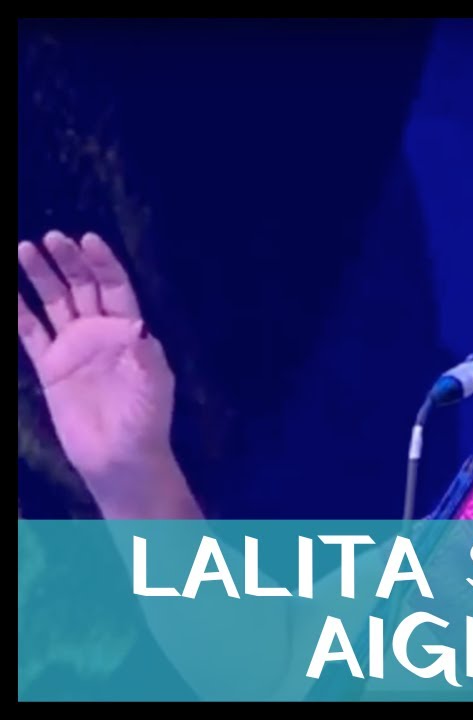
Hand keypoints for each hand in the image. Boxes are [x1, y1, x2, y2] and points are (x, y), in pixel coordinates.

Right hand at [17, 230, 189, 514]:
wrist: (120, 457)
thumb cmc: (147, 419)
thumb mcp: (155, 385)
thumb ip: (146, 355)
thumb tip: (137, 326)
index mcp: (128, 331)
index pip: (115, 287)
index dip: (103, 263)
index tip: (88, 239)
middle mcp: (99, 333)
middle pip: (82, 287)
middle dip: (69, 261)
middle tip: (51, 237)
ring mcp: (73, 348)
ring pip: (54, 303)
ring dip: (41, 276)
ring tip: (24, 248)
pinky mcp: (50, 368)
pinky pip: (30, 334)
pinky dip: (18, 313)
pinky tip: (8, 293)